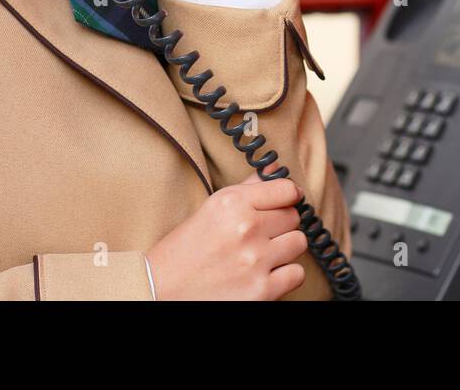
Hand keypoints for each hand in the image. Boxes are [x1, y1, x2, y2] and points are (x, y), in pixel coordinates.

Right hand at [145, 173, 308, 299]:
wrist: (161, 290)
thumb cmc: (183, 249)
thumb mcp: (211, 208)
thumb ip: (248, 188)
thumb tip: (277, 169)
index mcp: (231, 202)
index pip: (286, 190)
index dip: (288, 196)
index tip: (285, 202)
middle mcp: (245, 228)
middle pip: (293, 216)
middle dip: (281, 224)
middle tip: (261, 233)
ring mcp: (255, 260)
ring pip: (298, 242)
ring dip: (285, 249)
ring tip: (262, 254)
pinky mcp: (262, 290)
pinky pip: (297, 274)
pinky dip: (285, 275)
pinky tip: (265, 274)